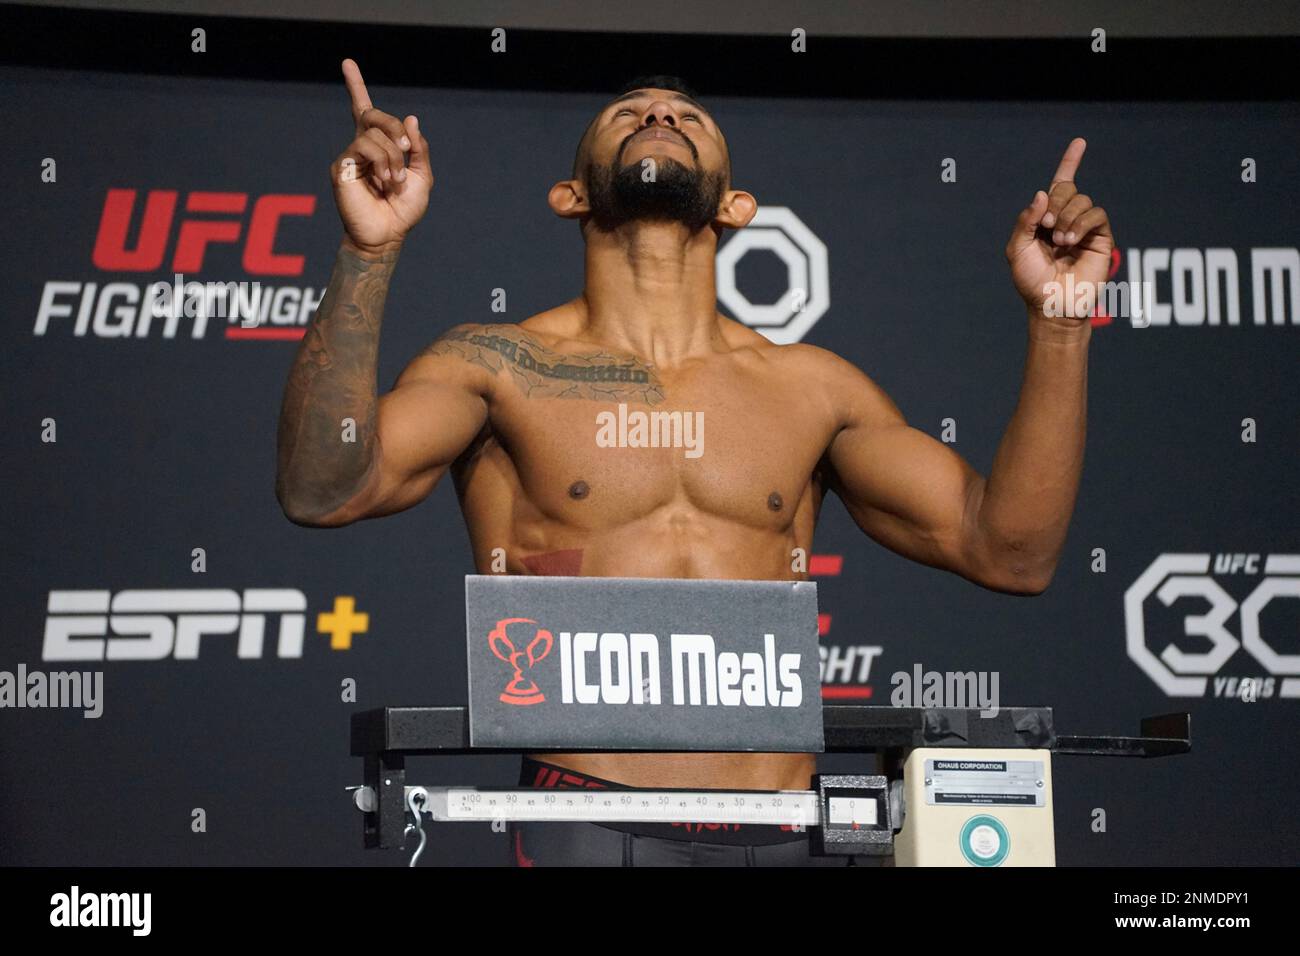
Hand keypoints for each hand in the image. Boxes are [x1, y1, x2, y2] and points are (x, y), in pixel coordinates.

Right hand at [329, 58, 432, 255]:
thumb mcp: (422, 177)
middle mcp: (361, 147)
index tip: (347, 63)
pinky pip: (364, 147)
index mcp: (379, 146)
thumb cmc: (403, 210)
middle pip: (374, 114)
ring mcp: (350, 156)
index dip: (356, 86)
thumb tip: (410, 119)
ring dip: (393, 155)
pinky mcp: (341, 167)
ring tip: (395, 180)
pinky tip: (385, 181)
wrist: (389, 234)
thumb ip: (418, 149)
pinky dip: (383, 162)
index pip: (364, 111)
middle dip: (394, 128)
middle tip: (407, 150)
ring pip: (373, 133)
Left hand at [1005, 138, 1113, 320]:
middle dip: (1055, 202)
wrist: (1051, 305)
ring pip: (1082, 200)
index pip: (1059, 185)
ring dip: (1067, 216)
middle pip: (1067, 189)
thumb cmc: (1032, 282)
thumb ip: (1025, 221)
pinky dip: (1082, 222)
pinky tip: (1070, 240)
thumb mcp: (1016, 250)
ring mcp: (1084, 228)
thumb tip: (1042, 193)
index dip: (1070, 162)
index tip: (1080, 142)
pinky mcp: (1101, 238)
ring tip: (1059, 240)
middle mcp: (1066, 219)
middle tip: (1046, 226)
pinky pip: (1097, 214)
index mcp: (1045, 219)